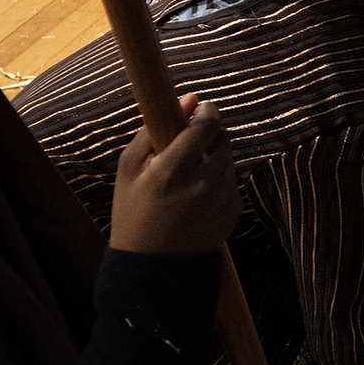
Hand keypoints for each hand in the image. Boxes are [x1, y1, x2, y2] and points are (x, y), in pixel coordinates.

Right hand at [110, 94, 238, 254]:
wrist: (153, 266)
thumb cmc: (134, 211)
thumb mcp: (129, 168)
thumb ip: (153, 129)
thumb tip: (187, 98)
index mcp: (172, 171)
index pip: (206, 126)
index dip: (206, 111)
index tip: (200, 107)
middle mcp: (202, 185)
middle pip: (223, 140)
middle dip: (209, 134)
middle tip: (190, 142)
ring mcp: (222, 200)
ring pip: (229, 160)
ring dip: (213, 158)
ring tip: (188, 176)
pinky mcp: (235, 212)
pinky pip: (232, 182)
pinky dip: (218, 180)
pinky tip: (196, 196)